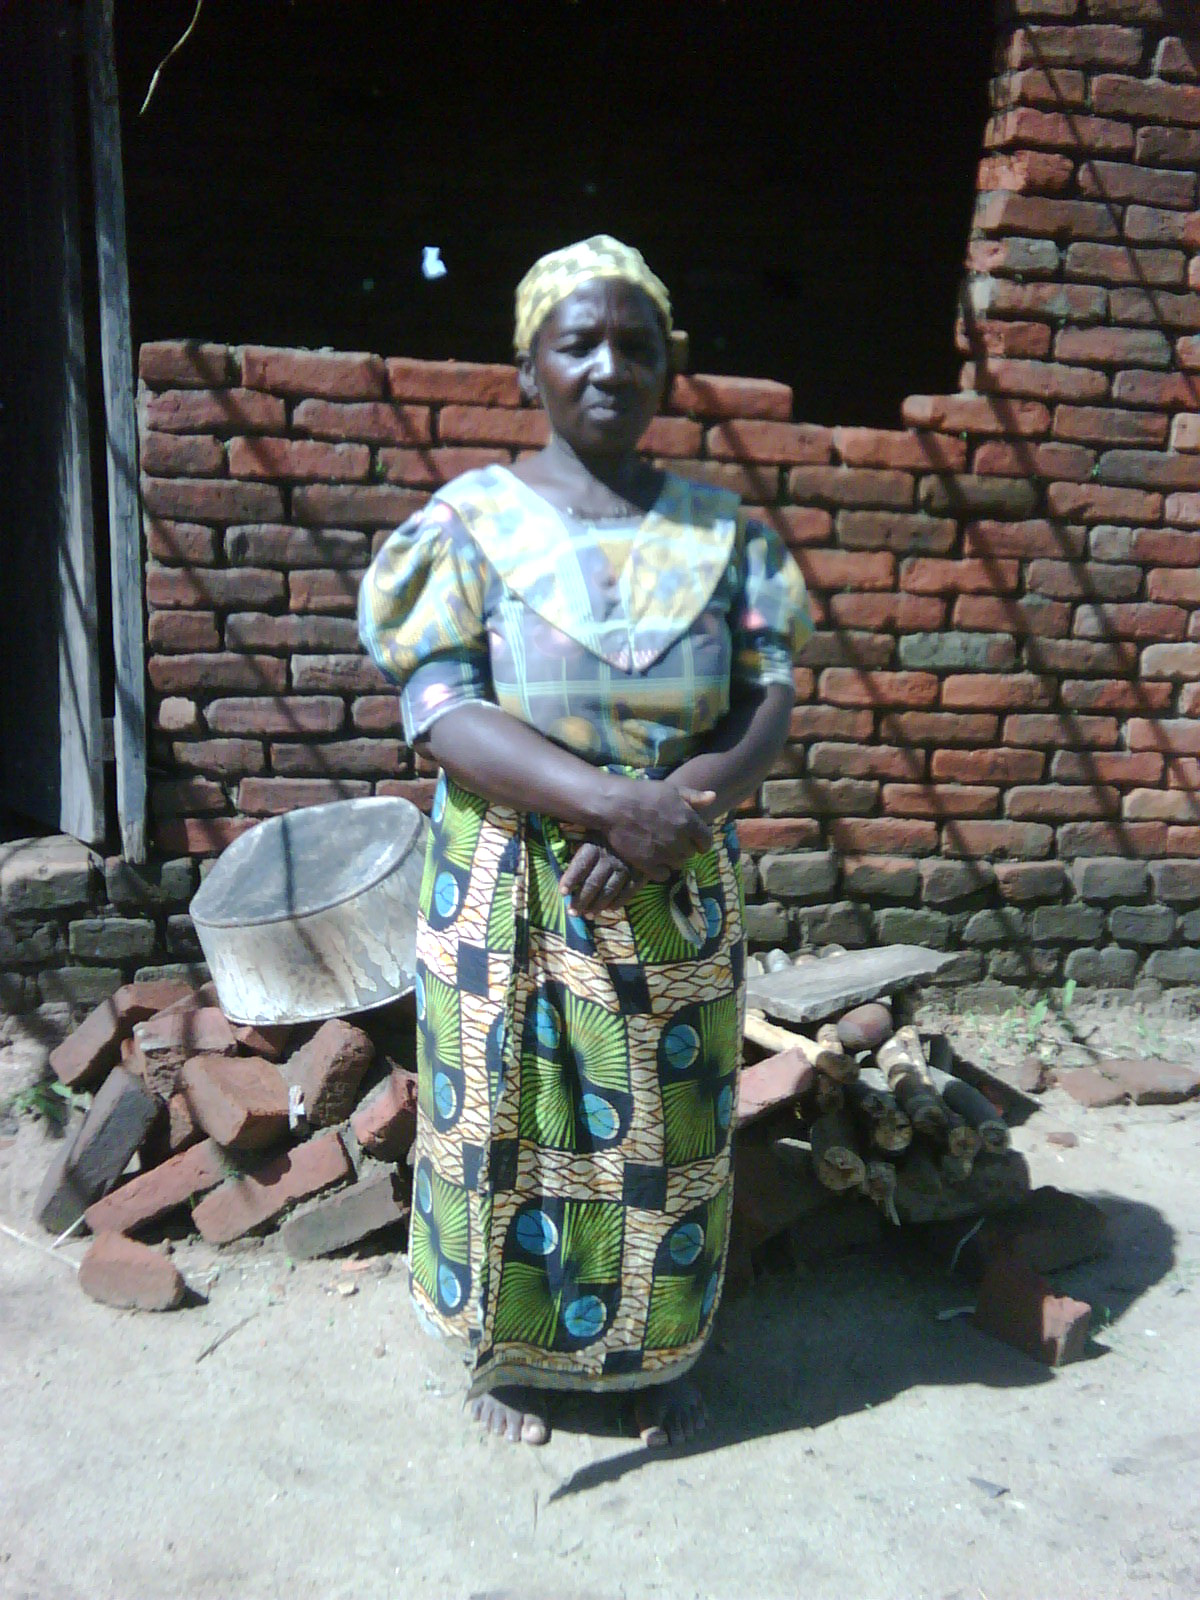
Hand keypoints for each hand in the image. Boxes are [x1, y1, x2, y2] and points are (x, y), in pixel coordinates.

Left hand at [558, 841, 642, 914]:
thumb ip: (580, 851)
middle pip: (593, 882)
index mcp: (595, 845)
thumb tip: (565, 868)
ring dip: (597, 905)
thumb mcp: (593, 835)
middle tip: (572, 912)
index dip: (570, 879)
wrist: (642, 833)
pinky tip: (609, 909)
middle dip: (581, 900)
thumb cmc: (609, 837)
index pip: (581, 865)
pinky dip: (617, 903)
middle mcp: (611, 857)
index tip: (563, 893)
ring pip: (609, 890)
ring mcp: (627, 867)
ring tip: (588, 915)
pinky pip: (628, 893)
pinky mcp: (641, 875)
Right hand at [595, 778, 715, 880]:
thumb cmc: (643, 793)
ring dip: (672, 859)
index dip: (701, 842)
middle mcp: (679, 840)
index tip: (695, 841)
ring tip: (660, 849)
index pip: (706, 841)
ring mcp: (663, 854)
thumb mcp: (671, 790)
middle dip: (684, 848)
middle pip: (690, 853)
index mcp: (689, 821)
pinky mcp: (647, 864)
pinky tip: (652, 859)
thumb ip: (694, 796)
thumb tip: (713, 797)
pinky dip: (660, 870)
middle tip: (671, 840)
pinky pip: (663, 875)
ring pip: (677, 864)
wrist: (613, 805)